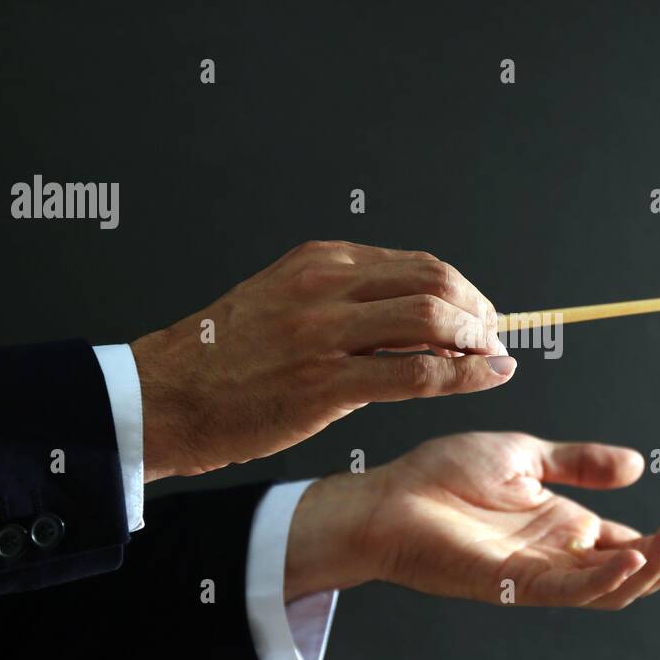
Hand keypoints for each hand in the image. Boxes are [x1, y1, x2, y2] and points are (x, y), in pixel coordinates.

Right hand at [130, 241, 513, 480]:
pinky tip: (486, 378)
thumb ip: (344, 306)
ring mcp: (325, 332)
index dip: (462, 292)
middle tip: (495, 339)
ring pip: (431, 318)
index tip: (482, 316)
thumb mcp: (284, 305)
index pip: (417, 264)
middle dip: (479, 311)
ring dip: (477, 340)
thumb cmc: (223, 361)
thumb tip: (413, 325)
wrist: (164, 398)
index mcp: (319, 262)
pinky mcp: (325, 381)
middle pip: (434, 281)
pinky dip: (464, 375)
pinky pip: (416, 372)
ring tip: (492, 359)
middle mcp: (326, 286)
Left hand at [283, 432, 659, 608]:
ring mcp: (537, 574)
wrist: (387, 496)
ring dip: (650, 569)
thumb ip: (580, 462)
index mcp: (563, 527)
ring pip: (610, 589)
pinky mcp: (512, 584)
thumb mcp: (526, 454)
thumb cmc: (442, 475)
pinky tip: (631, 559)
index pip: (630, 544)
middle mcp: (557, 556)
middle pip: (632, 573)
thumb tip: (639, 466)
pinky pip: (569, 590)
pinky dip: (605, 578)